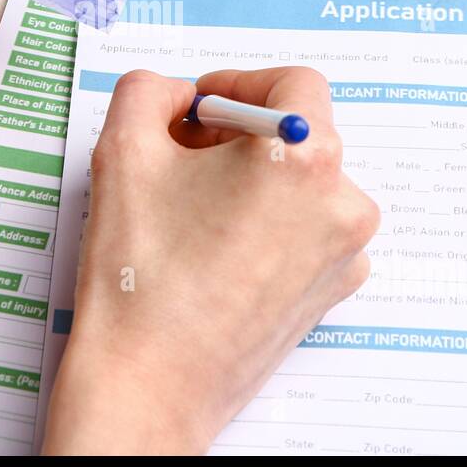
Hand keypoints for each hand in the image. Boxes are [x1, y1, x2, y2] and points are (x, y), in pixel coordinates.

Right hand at [42, 67, 379, 453]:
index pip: (291, 82)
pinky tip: (215, 249)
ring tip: (193, 209)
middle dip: (238, 134)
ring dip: (253, 180)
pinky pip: (306, 232)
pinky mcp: (331, 293)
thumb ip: (148, 92)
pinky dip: (268, 225)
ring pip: (302, 184)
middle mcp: (341, 203)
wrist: (149, 383)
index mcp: (303, 155)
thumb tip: (175, 94)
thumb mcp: (123, 151)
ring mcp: (343, 254)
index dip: (236, 83)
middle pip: (298, 134)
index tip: (199, 105)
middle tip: (181, 155)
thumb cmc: (141, 276)